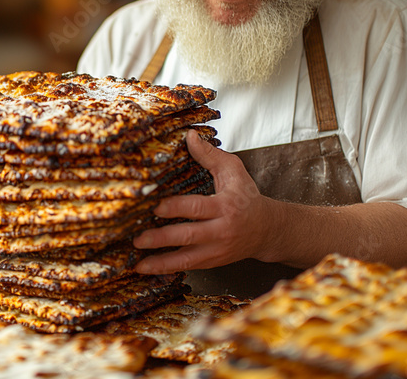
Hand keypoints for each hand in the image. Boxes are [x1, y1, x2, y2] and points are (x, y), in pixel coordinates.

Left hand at [133, 130, 277, 273]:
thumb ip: (210, 155)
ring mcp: (217, 250)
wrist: (268, 230)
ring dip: (161, 261)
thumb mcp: (233, 171)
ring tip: (138, 262)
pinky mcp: (212, 262)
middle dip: (163, 238)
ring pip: (187, 259)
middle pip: (189, 236)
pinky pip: (188, 267)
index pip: (198, 208)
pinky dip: (166, 268)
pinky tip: (146, 268)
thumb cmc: (247, 197)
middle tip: (138, 238)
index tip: (155, 207)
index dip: (176, 208)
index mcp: (226, 206)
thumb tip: (189, 136)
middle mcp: (222, 231)